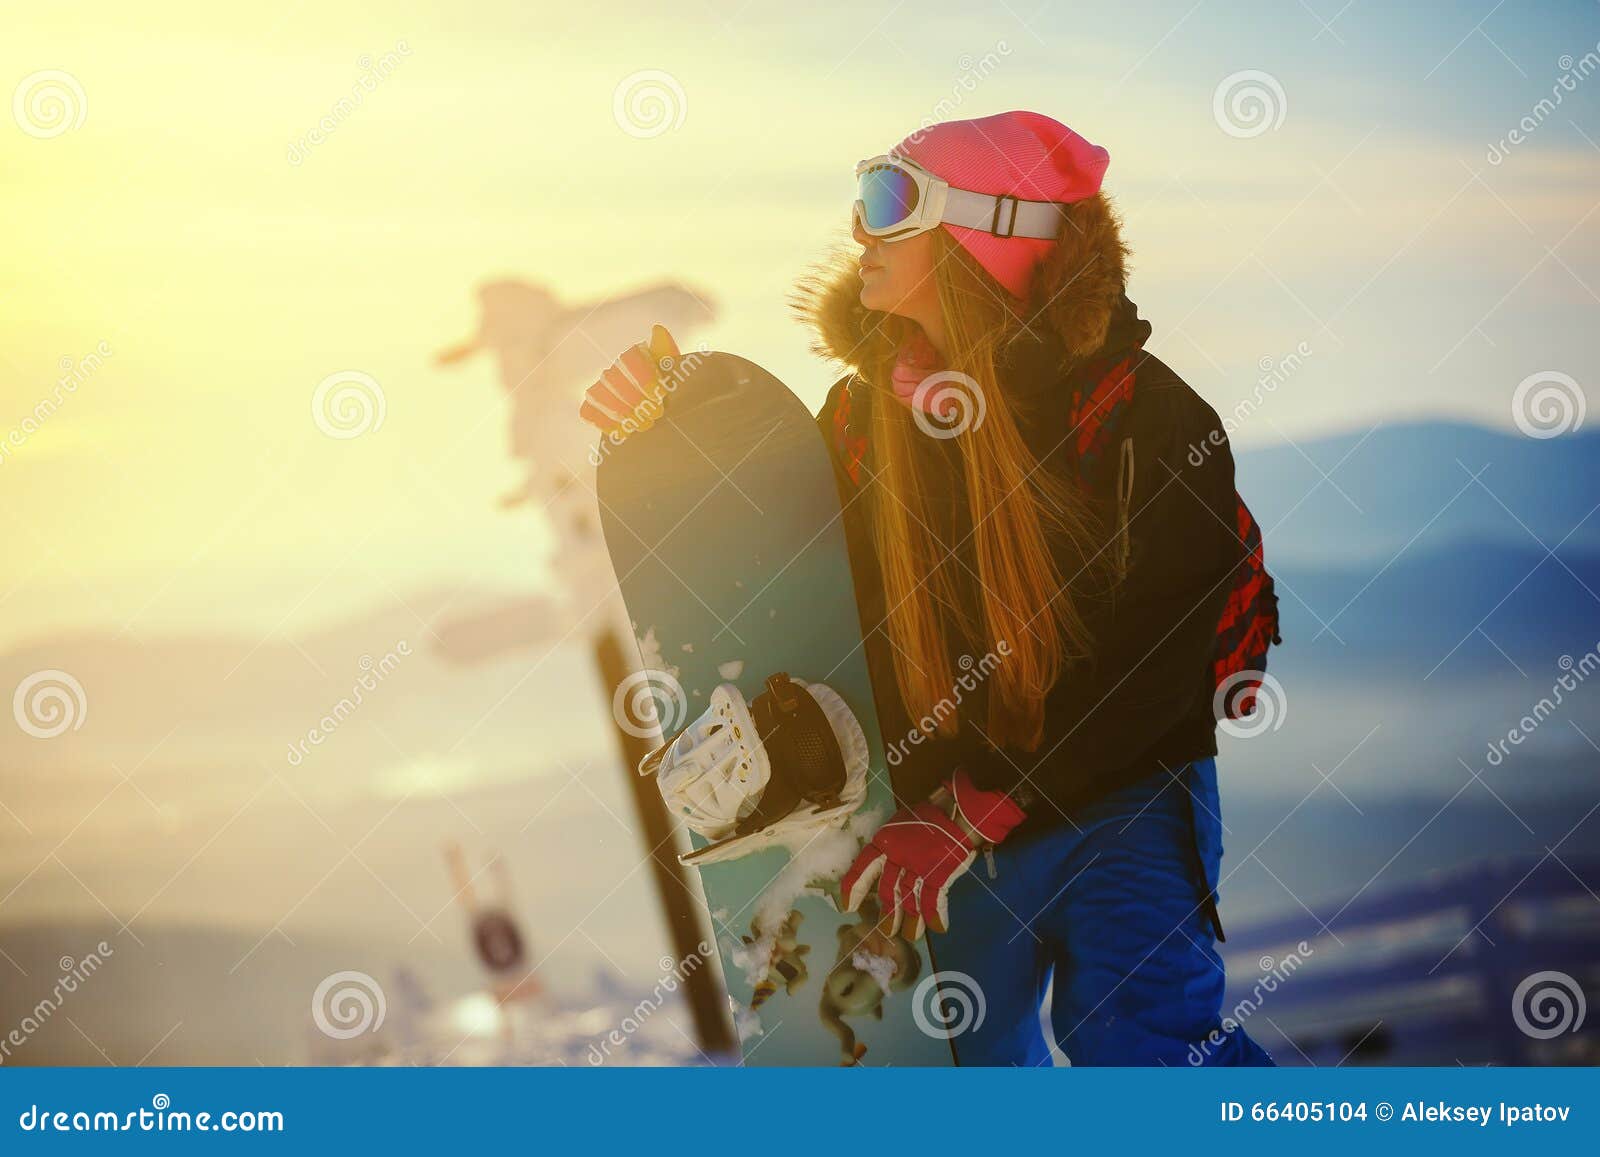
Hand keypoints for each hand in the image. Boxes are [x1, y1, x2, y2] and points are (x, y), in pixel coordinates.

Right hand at [578, 325, 680, 436]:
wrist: (661, 402)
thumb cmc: (667, 383)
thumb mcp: (672, 366)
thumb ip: (666, 350)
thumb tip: (657, 330)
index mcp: (633, 357)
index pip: (631, 362)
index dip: (644, 379)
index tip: (660, 395)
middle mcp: (613, 370)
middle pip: (615, 382)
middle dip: (636, 400)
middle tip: (656, 414)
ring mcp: (601, 388)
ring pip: (600, 397)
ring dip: (622, 413)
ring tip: (643, 425)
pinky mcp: (593, 406)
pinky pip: (589, 412)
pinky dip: (603, 422)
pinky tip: (622, 432)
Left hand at [839, 769, 1025, 938]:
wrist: (957, 811)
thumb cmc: (928, 817)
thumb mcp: (901, 825)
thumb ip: (892, 847)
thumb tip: (886, 869)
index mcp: (884, 842)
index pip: (862, 867)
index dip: (854, 889)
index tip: (848, 906)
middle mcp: (898, 857)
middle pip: (889, 891)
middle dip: (888, 914)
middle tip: (887, 932)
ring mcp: (919, 867)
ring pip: (910, 900)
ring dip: (911, 921)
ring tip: (910, 936)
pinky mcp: (938, 874)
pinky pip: (934, 900)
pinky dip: (935, 915)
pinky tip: (938, 928)